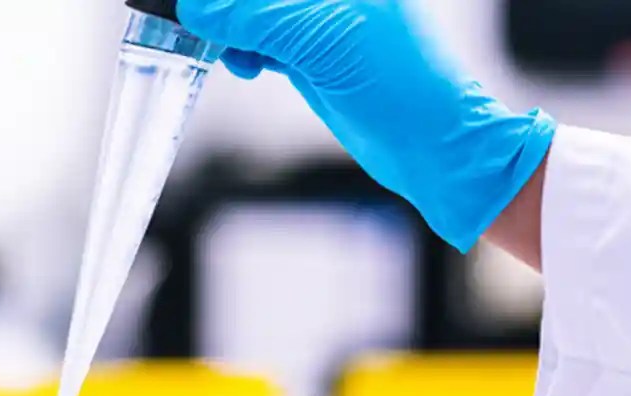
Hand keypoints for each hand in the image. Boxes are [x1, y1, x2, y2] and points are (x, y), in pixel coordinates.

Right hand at [174, 0, 554, 252]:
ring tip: (223, 52)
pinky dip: (246, 50)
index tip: (197, 8)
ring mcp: (327, 22)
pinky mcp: (317, 55)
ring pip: (259, 15)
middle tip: (199, 24)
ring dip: (232, 30)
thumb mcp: (319, 41)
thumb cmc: (401, 85)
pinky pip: (267, 40)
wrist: (433, 146)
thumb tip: (198, 8)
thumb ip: (255, 18)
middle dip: (227, 10)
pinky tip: (240, 65)